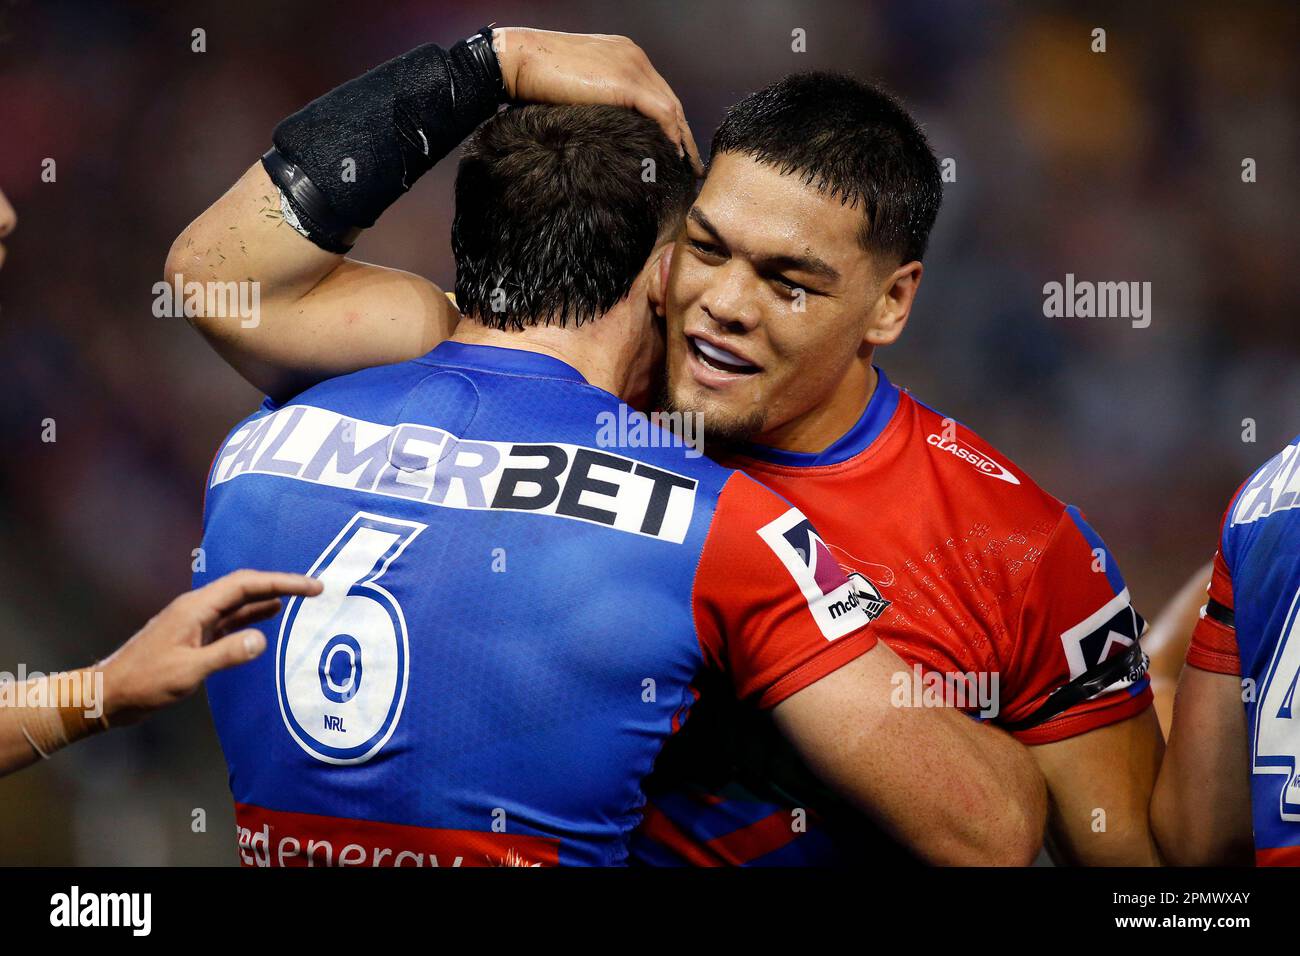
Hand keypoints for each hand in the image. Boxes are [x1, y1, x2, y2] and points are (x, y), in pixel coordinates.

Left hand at [99, 570, 322, 725]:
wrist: (110, 694)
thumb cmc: (145, 682)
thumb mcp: (188, 671)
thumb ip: (226, 654)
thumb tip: (263, 640)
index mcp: (196, 608)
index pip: (247, 585)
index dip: (282, 582)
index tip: (312, 587)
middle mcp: (198, 608)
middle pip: (245, 587)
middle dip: (281, 585)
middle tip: (314, 589)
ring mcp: (195, 621)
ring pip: (239, 602)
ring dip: (268, 597)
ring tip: (299, 598)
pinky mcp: (194, 636)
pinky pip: (231, 619)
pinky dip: (253, 616)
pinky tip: (268, 619)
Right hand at [494, 28, 702, 174]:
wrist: (518, 61)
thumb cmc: (537, 78)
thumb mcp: (576, 89)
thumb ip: (598, 103)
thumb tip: (605, 133)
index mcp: (624, 54)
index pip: (656, 92)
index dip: (669, 121)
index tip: (675, 147)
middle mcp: (634, 57)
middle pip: (670, 100)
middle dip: (683, 133)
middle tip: (690, 164)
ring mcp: (633, 67)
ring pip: (672, 108)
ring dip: (682, 141)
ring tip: (687, 169)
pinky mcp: (626, 82)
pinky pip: (662, 113)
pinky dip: (671, 136)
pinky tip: (674, 157)